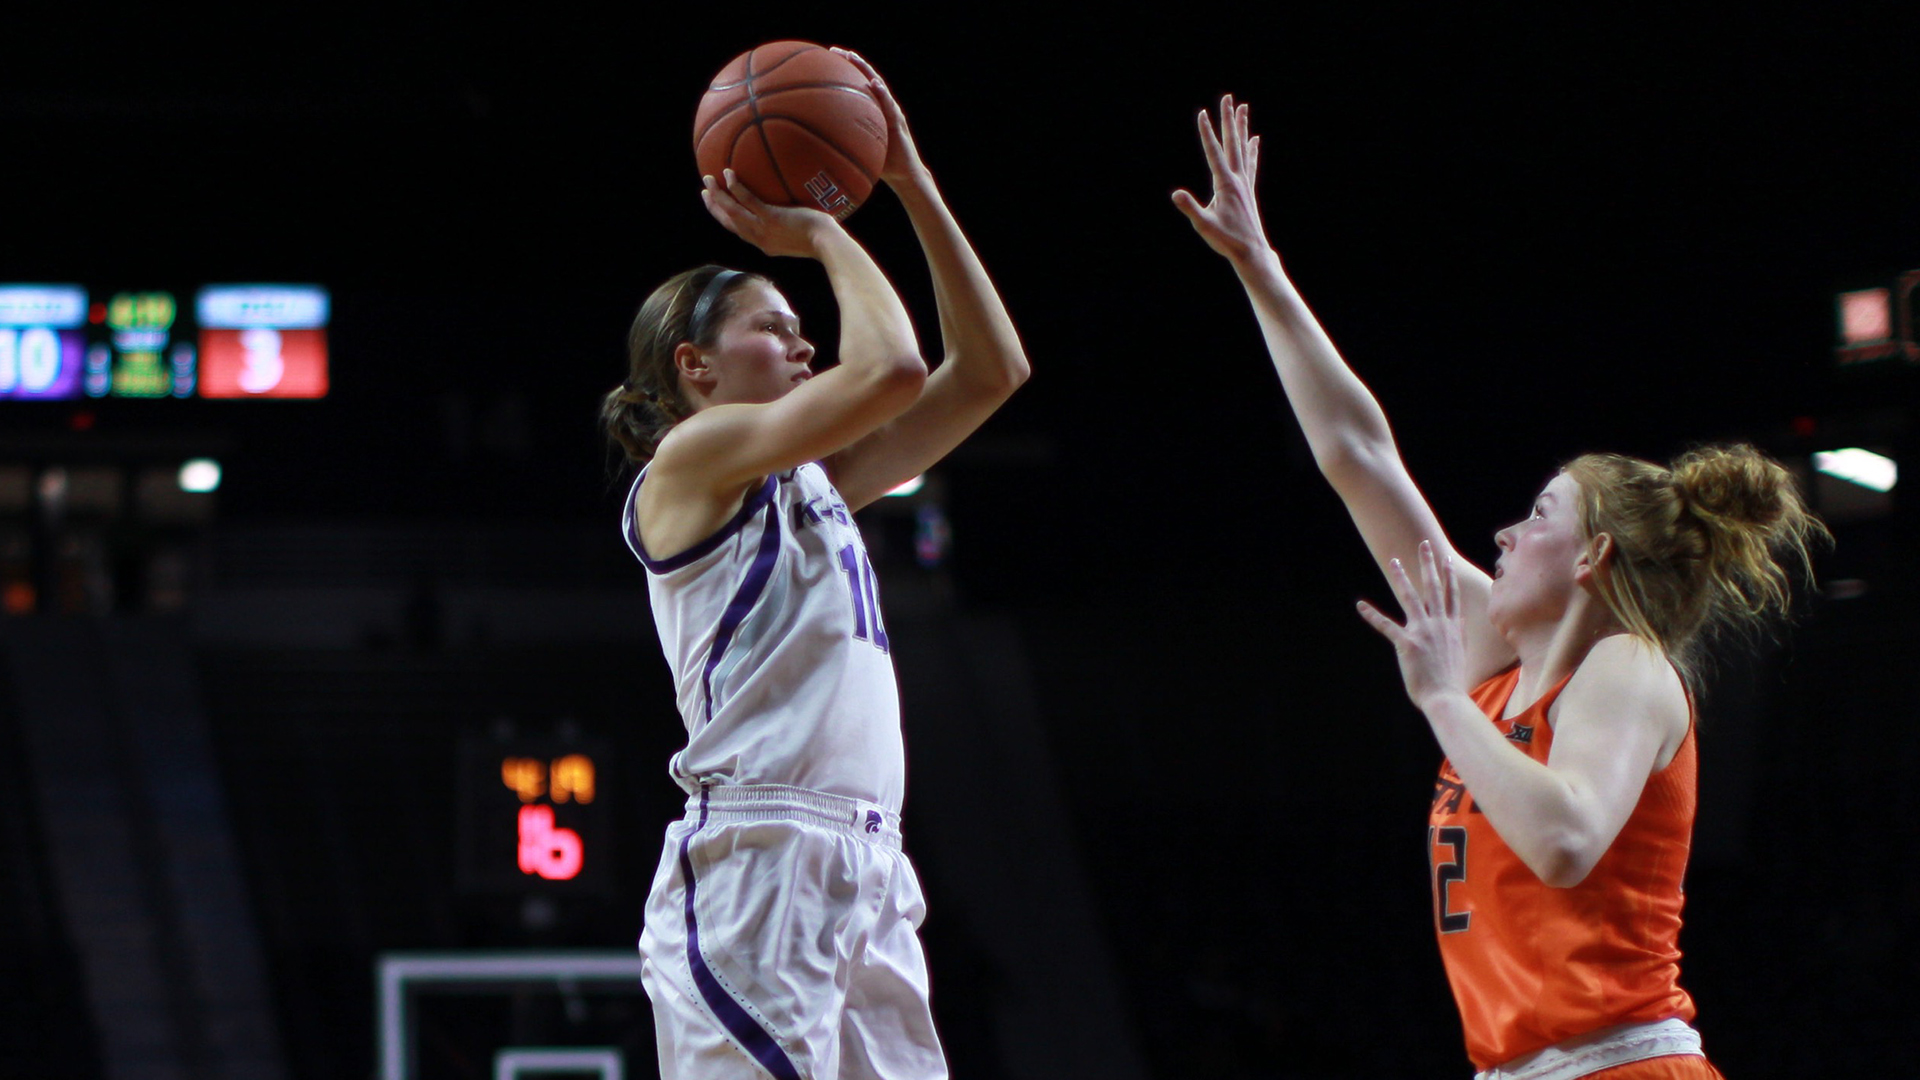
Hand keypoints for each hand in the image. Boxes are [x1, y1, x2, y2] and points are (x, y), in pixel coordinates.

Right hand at [701, 169, 839, 257]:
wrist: (828, 244)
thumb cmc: (822, 239)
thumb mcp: (800, 236)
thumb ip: (790, 227)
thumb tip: (792, 211)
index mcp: (765, 245)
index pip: (739, 231)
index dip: (725, 219)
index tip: (716, 207)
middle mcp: (760, 239)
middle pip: (729, 223)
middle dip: (714, 207)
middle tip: (704, 191)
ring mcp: (763, 229)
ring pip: (732, 212)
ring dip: (717, 196)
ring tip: (708, 179)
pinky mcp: (771, 219)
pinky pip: (747, 201)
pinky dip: (735, 188)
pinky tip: (728, 174)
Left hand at [833, 47, 926, 184]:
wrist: (904, 175)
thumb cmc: (880, 162)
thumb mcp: (858, 148)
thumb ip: (844, 140)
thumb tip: (816, 144)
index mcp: (872, 109)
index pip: (857, 85)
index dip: (843, 70)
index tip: (825, 58)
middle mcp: (882, 106)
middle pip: (866, 78)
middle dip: (851, 62)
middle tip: (834, 50)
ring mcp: (892, 111)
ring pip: (879, 85)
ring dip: (866, 70)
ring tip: (853, 57)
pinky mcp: (898, 122)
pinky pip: (889, 105)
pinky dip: (882, 93)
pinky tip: (874, 84)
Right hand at [1171, 94, 1269, 265]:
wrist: (1252, 251)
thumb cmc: (1227, 240)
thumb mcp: (1204, 225)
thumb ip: (1190, 208)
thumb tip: (1175, 194)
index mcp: (1225, 184)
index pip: (1213, 152)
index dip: (1207, 132)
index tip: (1203, 113)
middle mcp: (1237, 178)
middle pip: (1232, 142)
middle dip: (1229, 119)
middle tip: (1228, 98)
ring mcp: (1245, 183)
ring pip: (1243, 148)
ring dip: (1242, 127)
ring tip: (1243, 108)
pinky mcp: (1248, 189)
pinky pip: (1250, 163)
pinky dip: (1252, 149)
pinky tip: (1255, 139)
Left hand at [1357, 541, 1471, 712]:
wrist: (1447, 698)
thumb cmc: (1451, 680)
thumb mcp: (1460, 653)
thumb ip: (1458, 634)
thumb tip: (1460, 620)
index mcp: (1452, 627)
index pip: (1451, 595)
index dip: (1448, 576)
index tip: (1445, 559)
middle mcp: (1439, 625)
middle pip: (1434, 588)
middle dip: (1428, 564)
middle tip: (1425, 545)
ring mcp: (1424, 632)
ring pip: (1411, 598)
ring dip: (1402, 577)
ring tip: (1394, 560)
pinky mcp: (1407, 644)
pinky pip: (1386, 625)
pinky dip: (1372, 615)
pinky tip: (1360, 605)